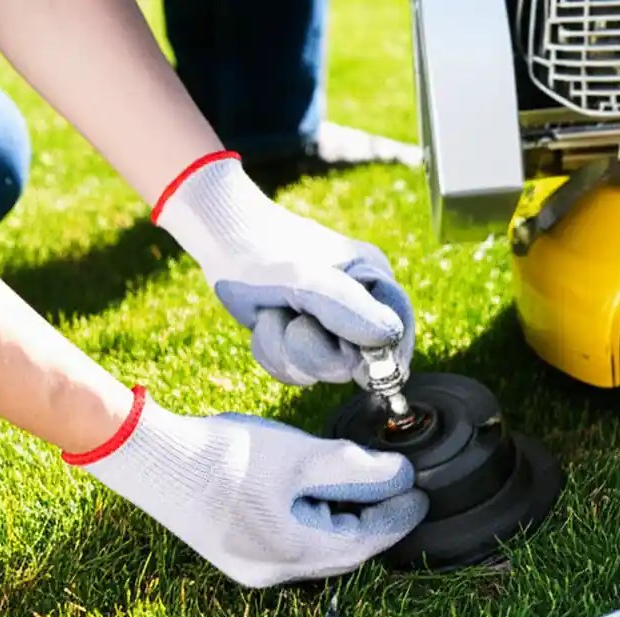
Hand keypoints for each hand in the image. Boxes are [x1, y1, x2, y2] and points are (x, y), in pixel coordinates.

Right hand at [64, 386, 427, 587]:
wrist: (151, 456)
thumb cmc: (224, 454)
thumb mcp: (302, 455)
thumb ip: (358, 469)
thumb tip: (402, 476)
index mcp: (292, 552)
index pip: (366, 542)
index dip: (399, 517)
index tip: (422, 495)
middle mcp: (272, 571)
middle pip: (343, 550)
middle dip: (375, 520)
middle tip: (401, 490)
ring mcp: (250, 566)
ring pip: (317, 548)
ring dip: (345, 519)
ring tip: (365, 486)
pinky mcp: (236, 552)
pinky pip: (292, 542)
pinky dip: (315, 520)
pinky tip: (319, 492)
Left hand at [152, 151, 413, 388]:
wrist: (221, 239)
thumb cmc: (266, 250)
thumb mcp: (307, 279)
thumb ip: (350, 309)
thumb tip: (390, 338)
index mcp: (373, 280)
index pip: (398, 329)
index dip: (386, 358)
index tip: (363, 374)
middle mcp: (358, 305)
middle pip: (357, 361)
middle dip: (315, 350)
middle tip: (292, 319)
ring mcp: (329, 324)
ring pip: (322, 370)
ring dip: (286, 349)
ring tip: (272, 315)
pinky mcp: (302, 337)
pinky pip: (298, 370)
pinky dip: (273, 352)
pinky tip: (264, 324)